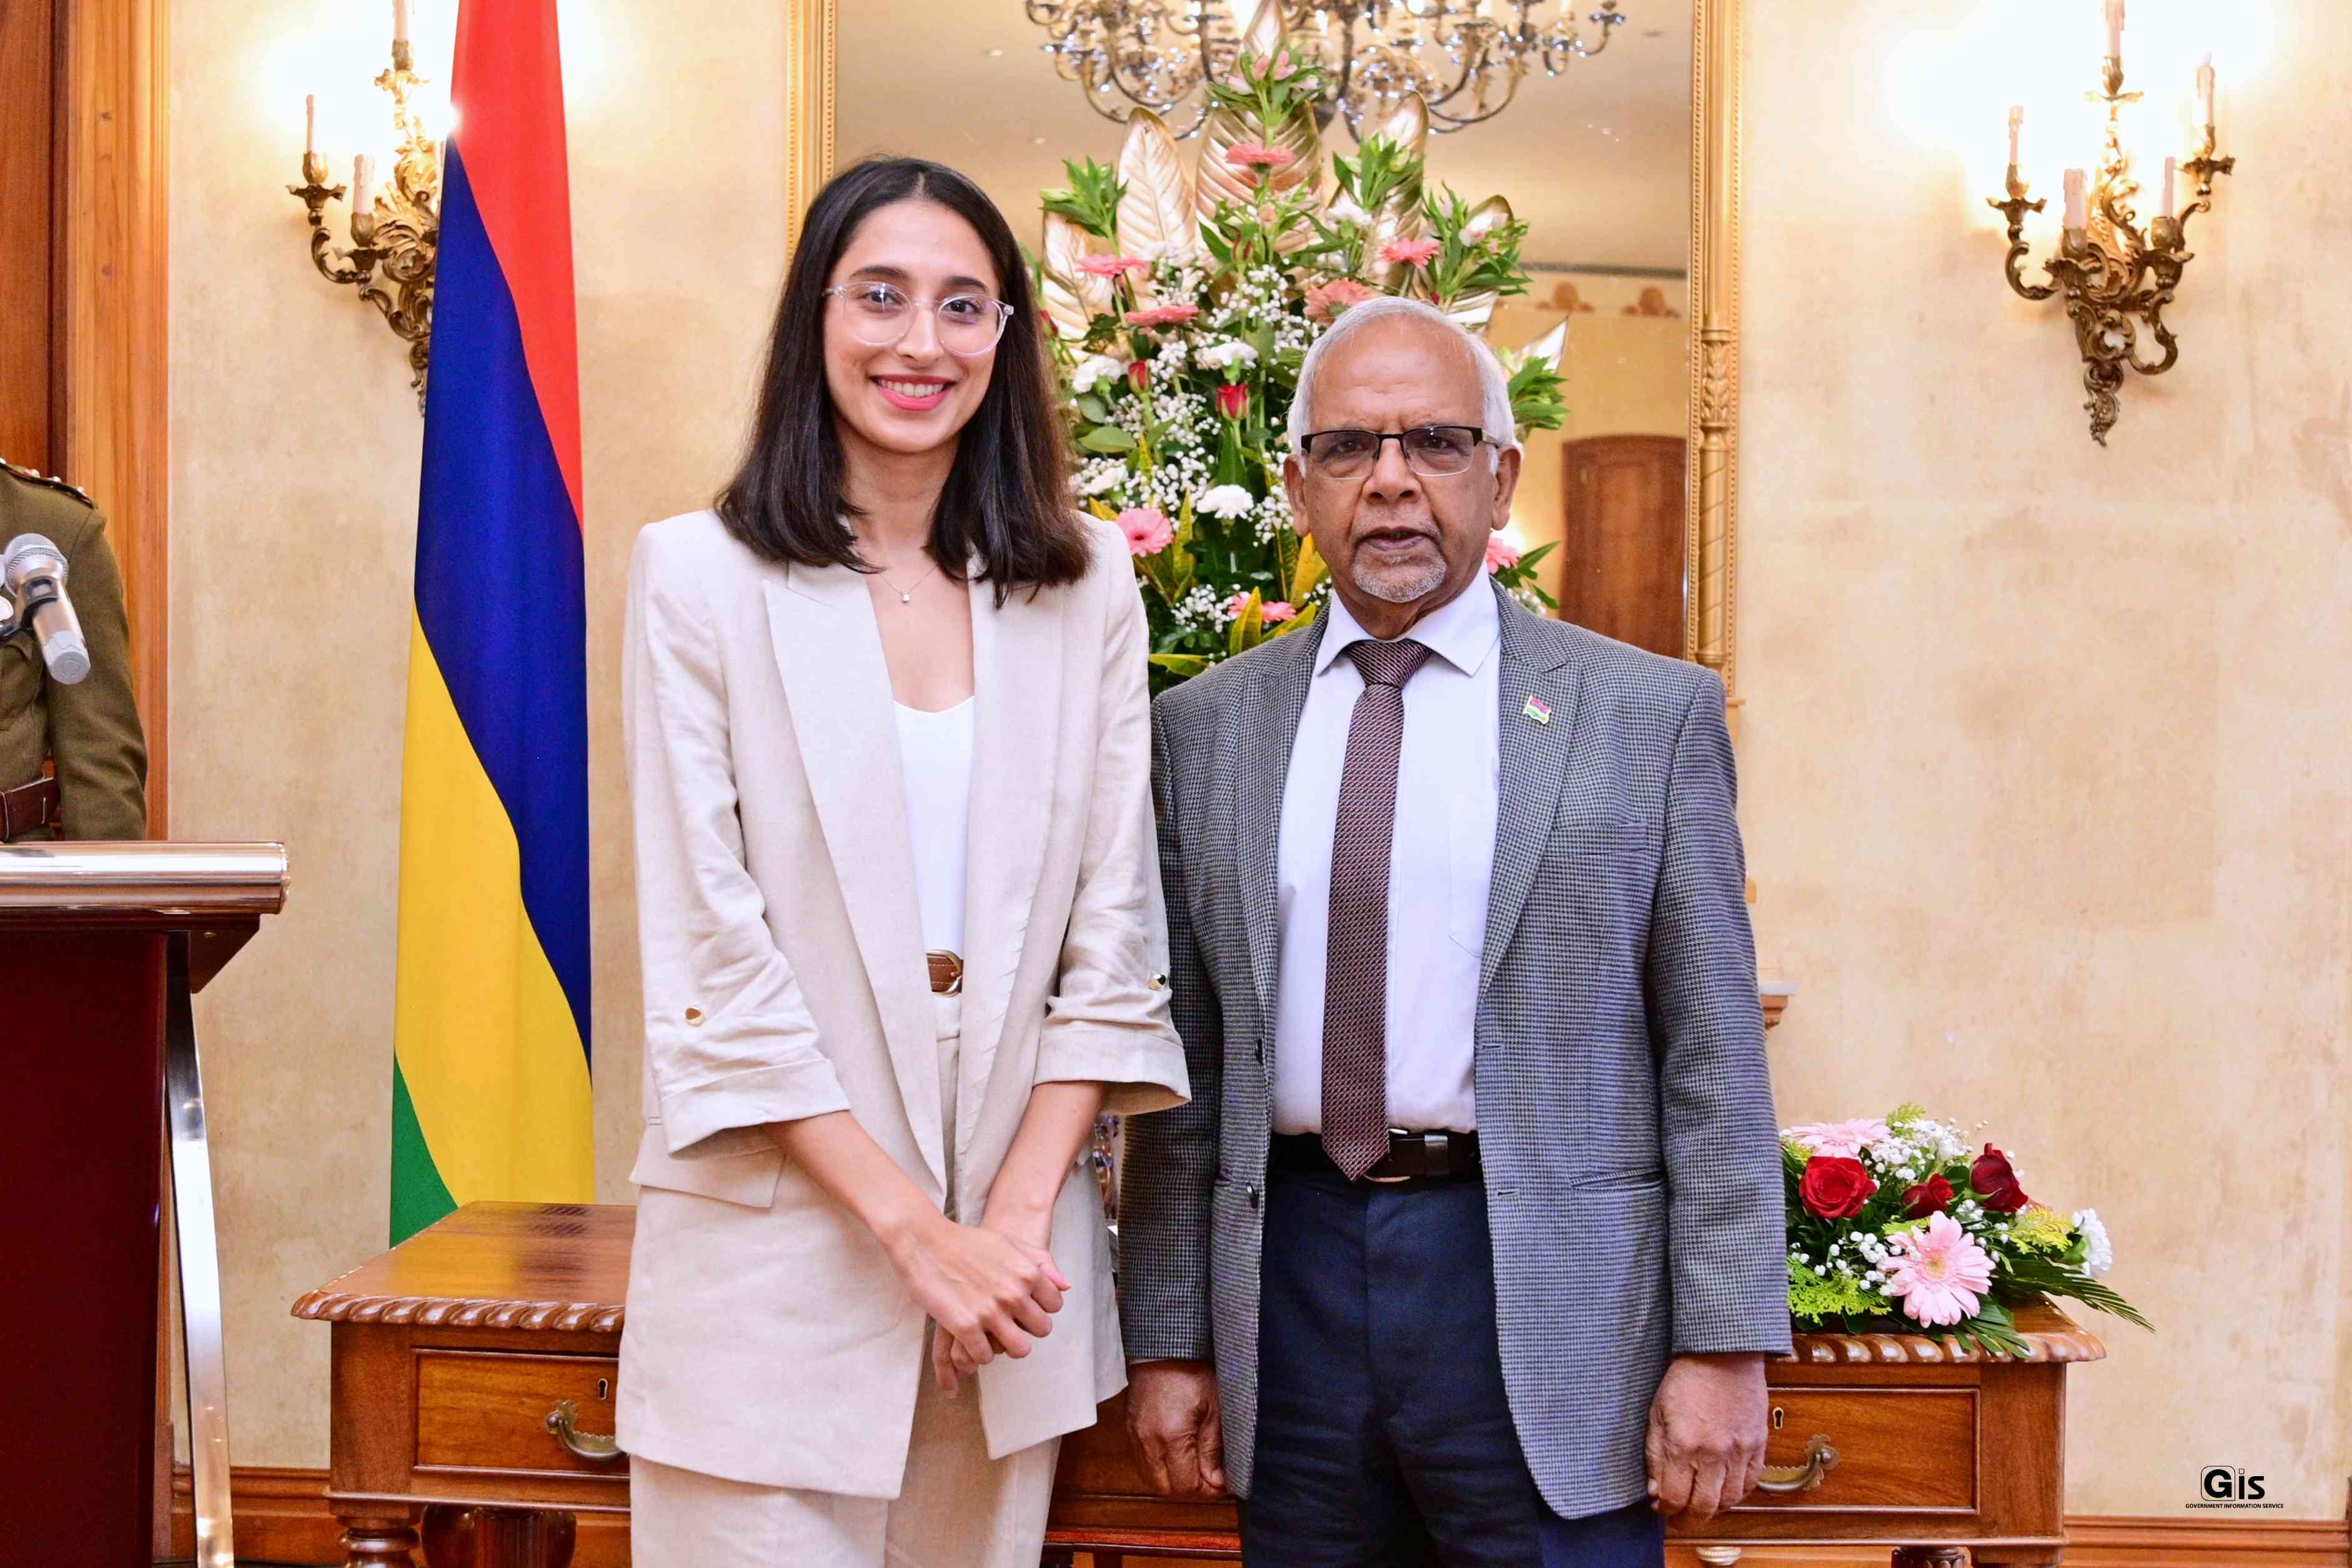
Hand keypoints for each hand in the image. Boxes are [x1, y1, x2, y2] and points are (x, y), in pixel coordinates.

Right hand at [886, 1213, 1069, 1395]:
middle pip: (1042, 1329)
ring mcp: (990, 1311)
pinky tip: (973, 1342)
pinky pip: (985, 1355)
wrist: (925, 1242)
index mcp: (1027, 1272)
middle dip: (1028, 1329)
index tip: (1027, 1307)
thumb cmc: (967, 1241)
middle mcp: (1013, 1293)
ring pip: (1019, 1349)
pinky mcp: (966, 1326)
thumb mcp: (1009, 1243)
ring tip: (996, 1338)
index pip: (1055, 1305)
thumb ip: (1041, 1263)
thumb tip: (1066, 1286)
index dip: (1042, 1308)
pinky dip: (980, 1353)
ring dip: (1008, 1346)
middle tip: (1012, 1325)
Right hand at [1127, 1359, 1226, 1498]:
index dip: (1207, 1490)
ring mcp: (1135, 1436)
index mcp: (1171, 1436)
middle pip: (1166, 1489)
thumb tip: (1216, 1481)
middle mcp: (1148, 1441)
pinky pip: (1142, 1462)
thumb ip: (1213, 1449)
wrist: (1164, 1347)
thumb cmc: (1192, 1372)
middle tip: (1209, 1476)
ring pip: (1151, 1479)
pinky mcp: (1131, 1429)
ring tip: (1194, 1465)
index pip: (1186, 1486)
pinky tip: (1176, 1454)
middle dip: (1190, 1489)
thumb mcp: (1214, 1409)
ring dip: (1173, 1480)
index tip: (1222, 1481)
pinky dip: (1160, 1467)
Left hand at [1644, 1353, 1767, 1523]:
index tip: (1660, 1506)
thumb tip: (1656, 1491)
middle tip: (1679, 1517)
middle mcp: (1713, 1453)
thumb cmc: (1685, 1379)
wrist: (1722, 1353)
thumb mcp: (1657, 1413)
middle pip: (1703, 1507)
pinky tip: (1725, 1490)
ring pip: (1729, 1500)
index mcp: (1683, 1445)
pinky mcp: (1758, 1444)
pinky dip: (1737, 1494)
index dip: (1665, 1509)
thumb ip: (1655, 1455)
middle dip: (1687, 1518)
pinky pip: (1751, 1483)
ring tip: (1700, 1504)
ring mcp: (1739, 1450)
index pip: (1674, 1498)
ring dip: (1713, 1508)